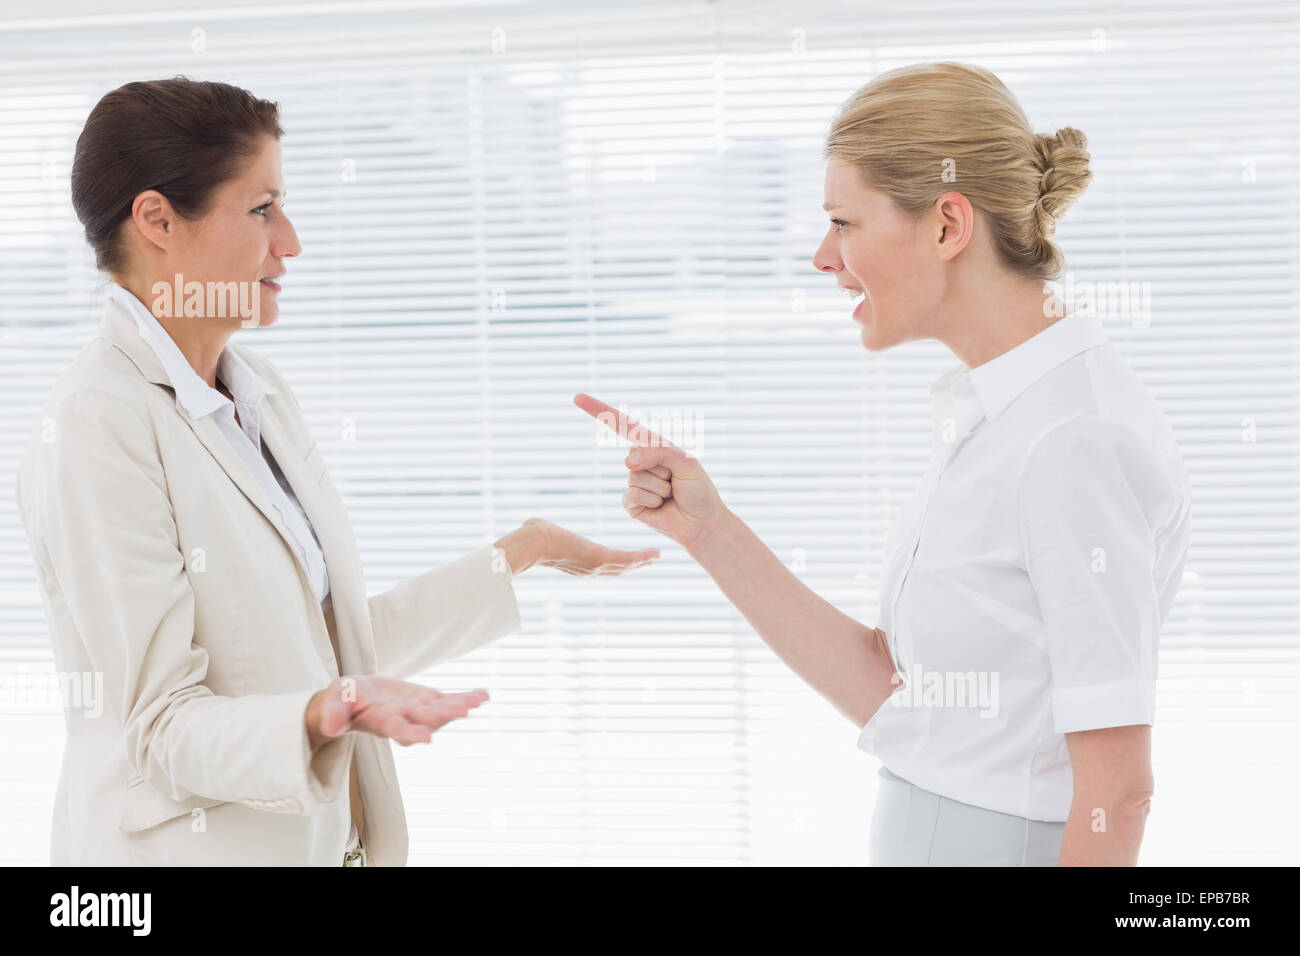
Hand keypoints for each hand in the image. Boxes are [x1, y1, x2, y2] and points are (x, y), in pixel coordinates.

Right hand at [307, 675, 488, 747]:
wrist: (352, 701)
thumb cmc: (339, 703)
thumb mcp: (331, 705)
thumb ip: (331, 715)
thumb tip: (329, 727)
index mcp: (381, 722)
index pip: (397, 730)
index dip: (411, 734)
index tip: (426, 738)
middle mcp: (404, 720)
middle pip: (425, 720)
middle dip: (444, 715)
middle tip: (463, 710)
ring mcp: (417, 711)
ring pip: (441, 710)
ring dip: (460, 705)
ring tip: (479, 699)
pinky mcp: (425, 701)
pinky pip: (447, 700)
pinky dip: (464, 698)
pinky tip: (484, 695)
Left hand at [521, 516, 659, 575]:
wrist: (530, 544)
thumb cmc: (529, 538)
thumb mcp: (541, 532)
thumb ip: (543, 529)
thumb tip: (532, 523)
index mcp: (576, 564)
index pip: (601, 566)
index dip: (617, 564)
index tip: (628, 561)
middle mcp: (588, 569)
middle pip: (617, 569)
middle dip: (634, 566)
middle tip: (649, 561)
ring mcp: (595, 566)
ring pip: (624, 566)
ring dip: (642, 562)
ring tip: (656, 556)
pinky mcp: (599, 558)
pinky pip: (626, 559)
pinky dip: (641, 557)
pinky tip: (654, 554)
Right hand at [573, 393, 728, 548]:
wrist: (702, 523)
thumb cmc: (698, 489)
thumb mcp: (686, 461)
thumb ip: (658, 453)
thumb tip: (627, 463)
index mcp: (653, 446)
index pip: (622, 425)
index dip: (599, 410)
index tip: (577, 398)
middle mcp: (641, 461)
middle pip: (635, 455)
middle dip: (661, 468)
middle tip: (675, 480)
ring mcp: (634, 482)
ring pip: (636, 476)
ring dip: (659, 488)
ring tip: (671, 494)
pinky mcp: (630, 503)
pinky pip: (632, 495)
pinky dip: (650, 501)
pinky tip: (661, 506)